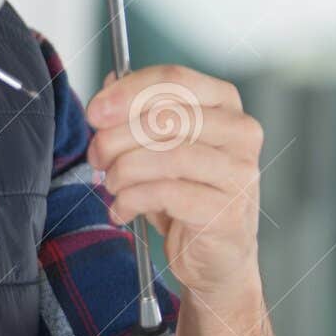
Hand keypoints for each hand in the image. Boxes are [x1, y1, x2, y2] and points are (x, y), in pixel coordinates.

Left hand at [85, 64, 264, 297]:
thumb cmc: (186, 192)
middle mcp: (241, 133)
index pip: (175, 80)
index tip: (94, 112)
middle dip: (117, 137)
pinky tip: (122, 209)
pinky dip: (132, 200)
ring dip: (123, 170)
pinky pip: (167, 194)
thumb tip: (111, 81)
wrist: (215, 255)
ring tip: (110, 184)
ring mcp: (239, 173)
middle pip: (166, 118)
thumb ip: (138, 111)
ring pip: (167, 156)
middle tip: (96, 156)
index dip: (127, 92)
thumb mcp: (159, 145)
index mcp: (225, 104)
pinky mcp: (228, 212)